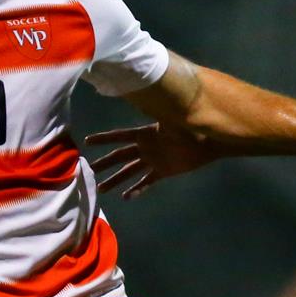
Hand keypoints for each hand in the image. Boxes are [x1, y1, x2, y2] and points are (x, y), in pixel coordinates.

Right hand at [85, 122, 224, 199]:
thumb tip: (148, 99)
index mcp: (145, 134)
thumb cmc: (191, 128)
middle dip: (104, 163)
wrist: (208, 141)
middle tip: (88, 171)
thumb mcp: (172, 119)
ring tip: (101, 189)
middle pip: (120, 156)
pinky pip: (147, 181)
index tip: (87, 142)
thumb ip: (158, 113)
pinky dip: (137, 189)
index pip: (119, 136)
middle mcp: (146, 147)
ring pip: (130, 171)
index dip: (103, 139)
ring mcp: (153, 160)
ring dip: (116, 180)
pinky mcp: (163, 171)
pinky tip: (127, 196)